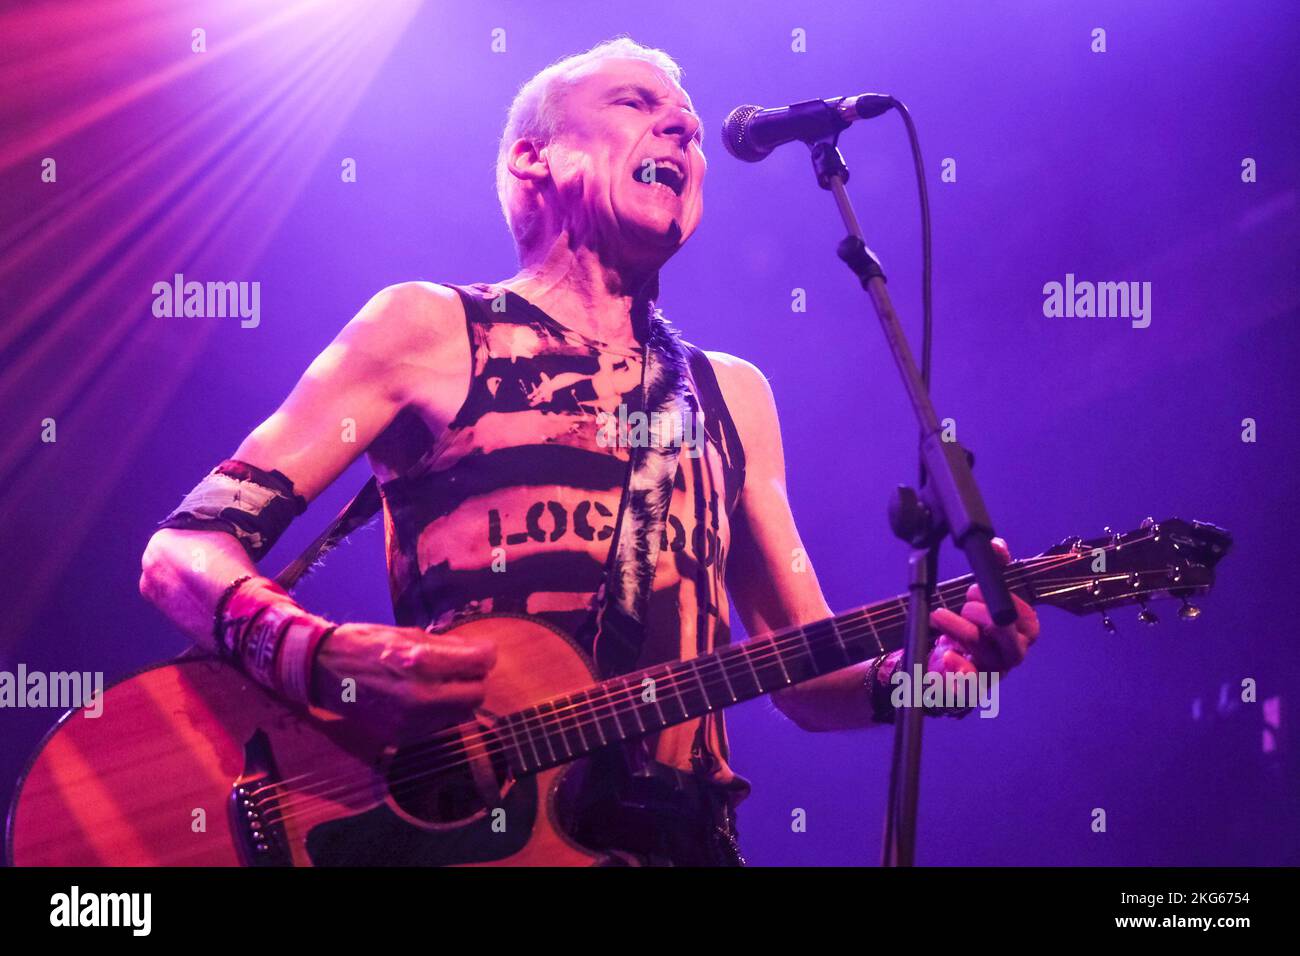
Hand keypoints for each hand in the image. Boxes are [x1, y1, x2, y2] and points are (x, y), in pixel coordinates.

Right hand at [310, 622, 495, 743]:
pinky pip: (437, 726)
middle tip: (464, 668)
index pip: (478, 664)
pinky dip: (438, 712)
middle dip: (475, 680)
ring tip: (440, 682)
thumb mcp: (409, 634)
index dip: (486, 655)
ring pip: (459, 714)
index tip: (483, 651)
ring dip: (458, 698)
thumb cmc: (367, 644)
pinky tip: (422, 698)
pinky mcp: (402, 736)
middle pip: (476, 695)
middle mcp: (420, 696)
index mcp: (422, 662)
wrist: (324, 672)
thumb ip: (448, 647)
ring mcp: (411, 721)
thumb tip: (481, 653)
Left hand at [927, 538, 1039, 679]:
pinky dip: (960, 668)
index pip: (1027, 620)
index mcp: (1023, 633)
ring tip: (939, 615)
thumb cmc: (971, 623)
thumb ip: (994, 568)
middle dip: (983, 615)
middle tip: (965, 602)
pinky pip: (970, 682)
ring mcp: (993, 672)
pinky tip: (947, 655)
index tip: (977, 592)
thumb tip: (997, 546)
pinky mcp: (970, 686)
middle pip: (1008, 638)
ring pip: (984, 653)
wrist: (943, 657)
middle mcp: (1011, 654)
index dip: (1004, 603)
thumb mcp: (982, 595)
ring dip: (959, 629)